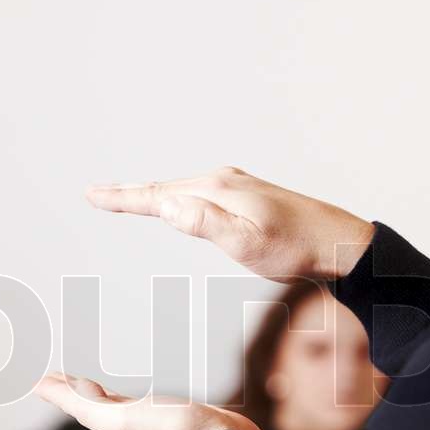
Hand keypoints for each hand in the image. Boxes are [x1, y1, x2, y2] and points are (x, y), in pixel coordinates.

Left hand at [32, 372, 269, 429]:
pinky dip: (130, 390)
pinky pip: (144, 398)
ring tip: (89, 380)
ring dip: (100, 390)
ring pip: (117, 401)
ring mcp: (153, 419)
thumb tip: (40, 386)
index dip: (59, 390)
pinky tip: (136, 389)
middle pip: (94, 402)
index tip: (41, 378)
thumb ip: (81, 403)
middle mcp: (130, 424)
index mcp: (114, 424)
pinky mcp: (175, 414)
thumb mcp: (119, 417)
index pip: (78, 403)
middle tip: (58, 375)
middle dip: (75, 389)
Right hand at [85, 165, 375, 281]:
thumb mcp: (246, 244)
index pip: (157, 195)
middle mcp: (223, 180)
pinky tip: (178, 203)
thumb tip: (166, 204)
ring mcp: (236, 185)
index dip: (121, 198)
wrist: (338, 242)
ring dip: (151, 193)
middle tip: (95, 195)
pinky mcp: (247, 195)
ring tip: (126, 197)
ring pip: (182, 189)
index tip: (91, 195)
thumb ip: (204, 223)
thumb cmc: (295, 249)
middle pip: (164, 187)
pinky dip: (176, 196)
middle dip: (128, 193)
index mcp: (216, 190)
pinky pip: (199, 193)